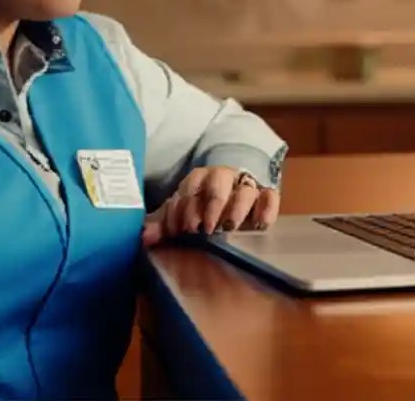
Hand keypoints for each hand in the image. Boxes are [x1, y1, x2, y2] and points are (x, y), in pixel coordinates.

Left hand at [141, 167, 279, 246]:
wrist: (228, 203)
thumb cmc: (198, 211)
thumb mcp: (179, 217)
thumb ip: (162, 225)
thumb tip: (144, 237)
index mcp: (198, 180)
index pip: (191, 189)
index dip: (184, 209)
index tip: (180, 230)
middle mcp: (222, 178)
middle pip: (218, 184)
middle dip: (209, 206)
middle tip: (203, 229)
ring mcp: (245, 187)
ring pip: (245, 189)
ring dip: (236, 208)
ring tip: (229, 227)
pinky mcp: (265, 197)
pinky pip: (270, 197)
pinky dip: (267, 208)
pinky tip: (260, 225)